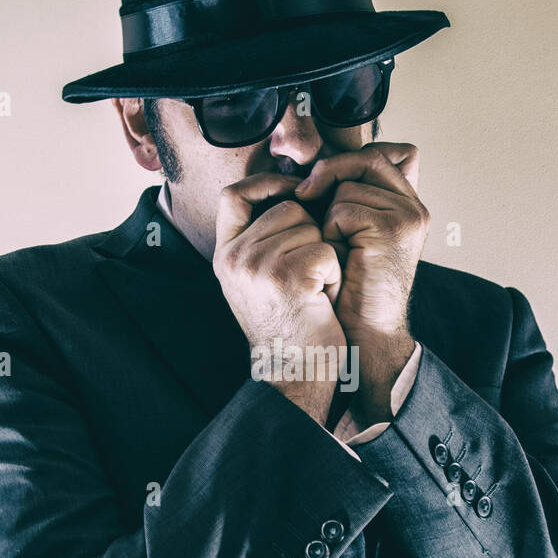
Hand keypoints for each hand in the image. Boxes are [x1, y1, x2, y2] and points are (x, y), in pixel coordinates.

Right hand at [214, 174, 344, 423]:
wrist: (295, 374)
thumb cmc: (288, 326)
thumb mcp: (257, 280)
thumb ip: (260, 239)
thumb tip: (291, 192)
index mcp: (224, 255)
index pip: (234, 194)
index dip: (267, 183)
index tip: (294, 190)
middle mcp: (235, 257)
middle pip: (287, 207)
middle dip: (309, 234)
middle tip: (306, 277)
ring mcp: (258, 265)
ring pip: (311, 226)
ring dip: (323, 255)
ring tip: (312, 290)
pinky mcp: (288, 276)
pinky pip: (326, 250)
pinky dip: (333, 274)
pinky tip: (321, 301)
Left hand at [294, 143, 428, 420]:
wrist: (366, 334)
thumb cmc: (350, 290)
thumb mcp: (348, 238)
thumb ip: (345, 202)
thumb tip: (315, 170)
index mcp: (406, 206)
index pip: (376, 156)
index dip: (344, 162)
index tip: (316, 185)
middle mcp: (413, 206)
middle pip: (365, 158)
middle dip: (329, 172)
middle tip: (305, 195)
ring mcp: (406, 216)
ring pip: (349, 185)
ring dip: (328, 214)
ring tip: (335, 246)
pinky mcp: (392, 229)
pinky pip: (344, 208)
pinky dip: (331, 231)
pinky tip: (338, 257)